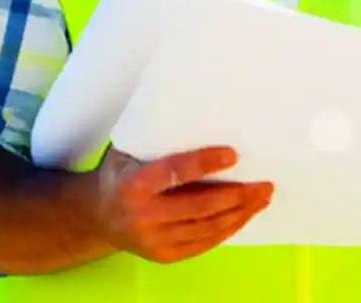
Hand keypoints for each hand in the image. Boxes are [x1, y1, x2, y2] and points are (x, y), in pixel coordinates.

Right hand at [93, 146, 272, 263]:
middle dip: (237, 195)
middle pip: (200, 206)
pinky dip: (228, 229)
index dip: (204, 163)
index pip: (174, 173)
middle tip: (264, 184)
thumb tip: (201, 105)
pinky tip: (245, 214)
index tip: (233, 154)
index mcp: (132, 185)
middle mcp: (142, 216)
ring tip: (262, 197)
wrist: (96, 218)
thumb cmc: (121, 174)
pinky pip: (204, 243)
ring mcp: (153, 241)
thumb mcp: (128, 152)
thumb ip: (158, 139)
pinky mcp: (164, 255)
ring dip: (240, 213)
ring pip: (206, 228)